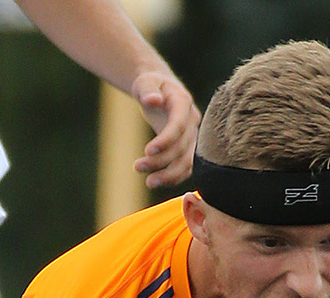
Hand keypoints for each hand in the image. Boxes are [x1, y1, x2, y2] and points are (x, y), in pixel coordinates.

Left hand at [129, 70, 197, 188]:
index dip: (165, 140)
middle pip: (182, 146)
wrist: (160, 90)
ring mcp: (191, 135)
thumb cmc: (150, 85)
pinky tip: (156, 182)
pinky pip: (184, 166)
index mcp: (183, 102)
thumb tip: (152, 100)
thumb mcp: (146, 82)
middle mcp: (191, 120)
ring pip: (187, 161)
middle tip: (137, 166)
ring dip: (169, 175)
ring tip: (149, 182)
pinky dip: (173, 177)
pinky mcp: (186, 146)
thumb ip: (148, 90)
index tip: (147, 151)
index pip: (178, 125)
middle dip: (161, 160)